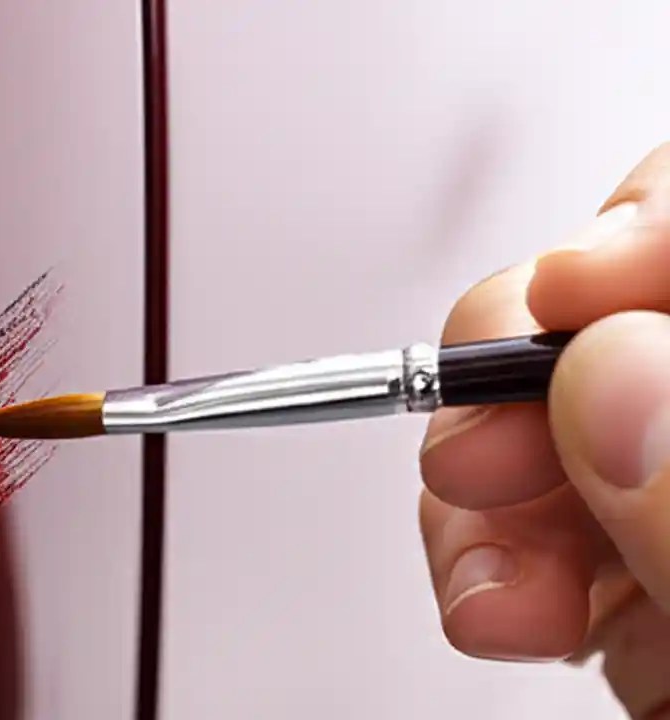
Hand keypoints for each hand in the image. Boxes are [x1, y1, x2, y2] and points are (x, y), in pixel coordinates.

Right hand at [419, 144, 669, 716]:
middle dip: (535, 370)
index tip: (569, 294)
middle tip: (483, 451)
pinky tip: (514, 608)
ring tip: (497, 587)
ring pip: (565, 404)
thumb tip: (617, 378)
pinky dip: (493, 545)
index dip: (658, 233)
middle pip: (644, 309)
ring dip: (492, 488)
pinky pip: (540, 499)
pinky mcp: (644, 551)